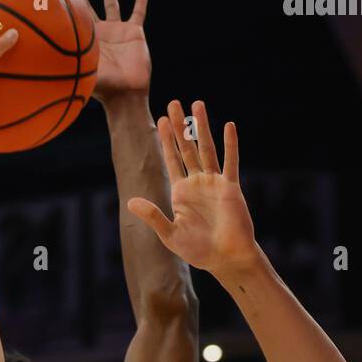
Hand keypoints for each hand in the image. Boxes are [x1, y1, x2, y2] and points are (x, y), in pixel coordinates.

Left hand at [65, 0, 149, 103]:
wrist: (126, 93)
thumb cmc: (104, 87)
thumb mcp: (84, 72)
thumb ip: (68, 65)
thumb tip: (44, 63)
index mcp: (86, 40)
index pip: (71, 17)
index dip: (61, 5)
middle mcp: (100, 33)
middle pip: (86, 7)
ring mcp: (118, 32)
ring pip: (112, 6)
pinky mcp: (135, 33)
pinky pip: (138, 14)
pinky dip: (140, 3)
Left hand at [128, 100, 257, 278]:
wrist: (225, 258)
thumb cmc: (198, 250)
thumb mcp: (170, 234)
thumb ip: (152, 216)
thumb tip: (131, 201)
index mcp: (181, 192)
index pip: (171, 159)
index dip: (165, 140)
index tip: (159, 119)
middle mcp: (197, 183)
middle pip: (187, 148)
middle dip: (180, 126)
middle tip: (174, 103)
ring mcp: (214, 183)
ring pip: (207, 148)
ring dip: (202, 126)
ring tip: (197, 104)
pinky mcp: (230, 187)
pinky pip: (231, 162)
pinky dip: (230, 144)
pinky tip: (228, 126)